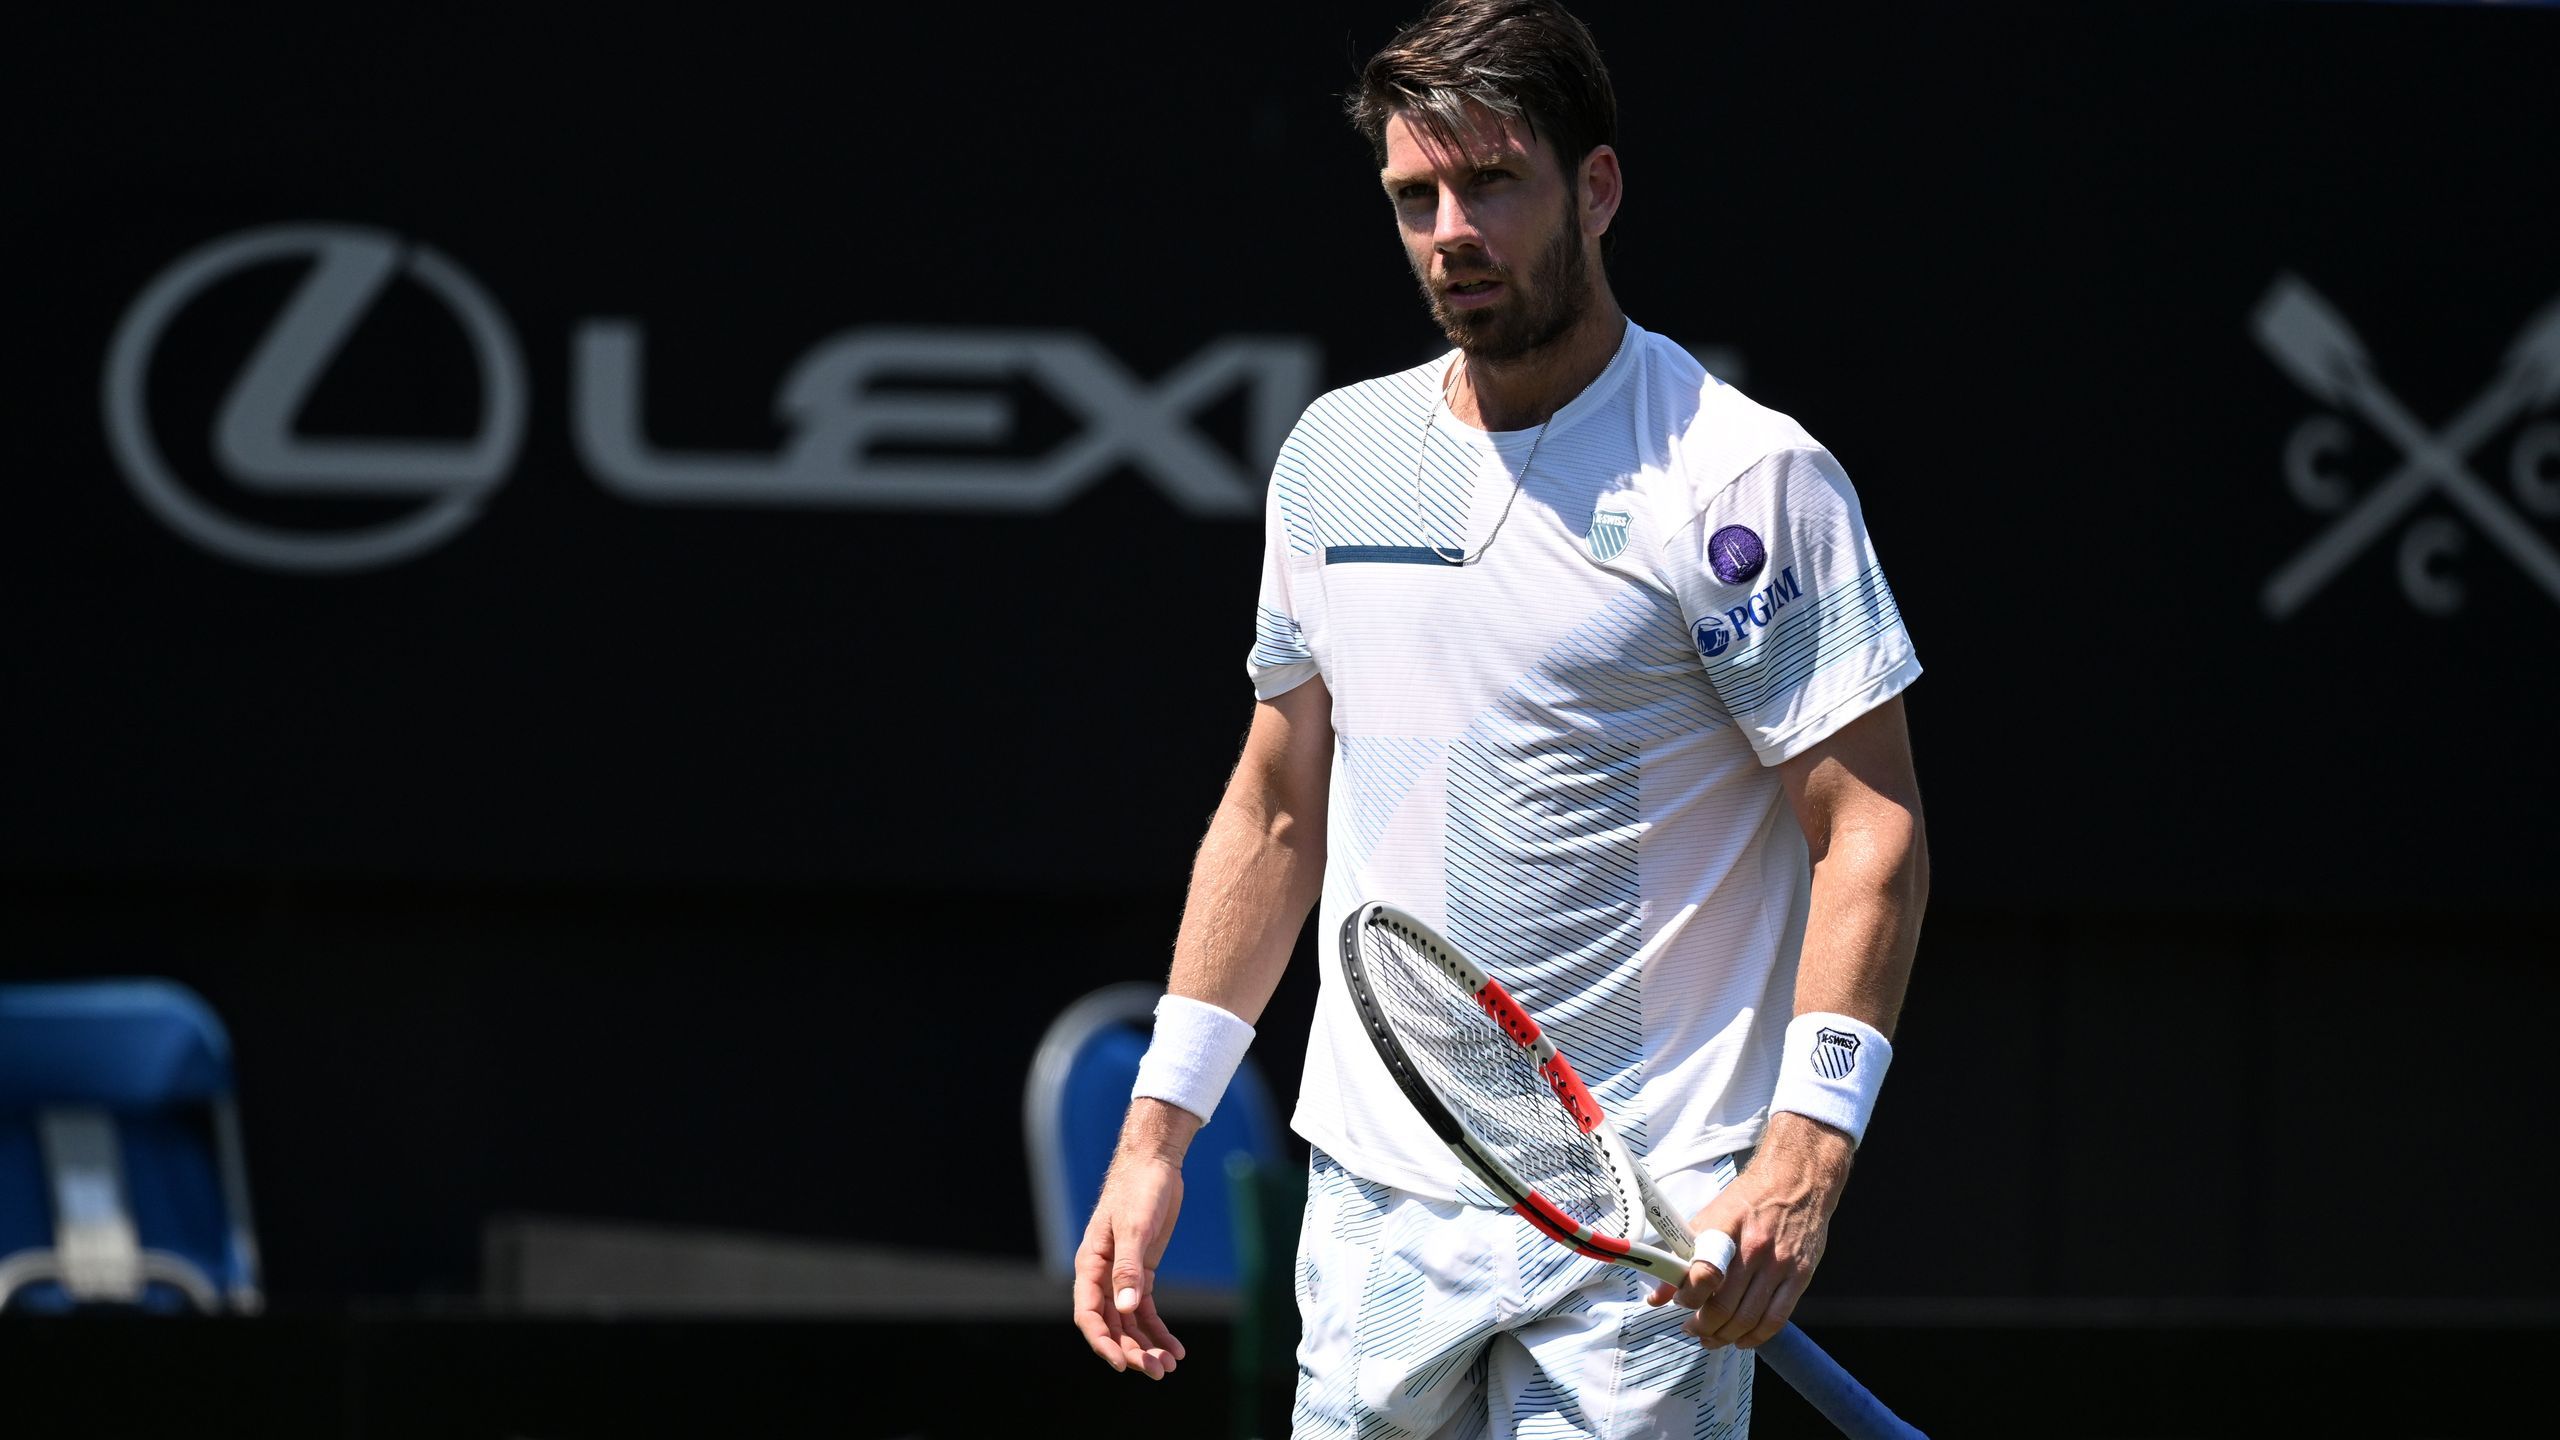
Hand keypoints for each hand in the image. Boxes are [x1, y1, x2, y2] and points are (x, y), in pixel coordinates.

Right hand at [1071, 1102, 1197, 1378]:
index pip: (1088, 1314)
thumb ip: (1129, 1268)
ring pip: (1129, 1323)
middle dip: (1133, 1351)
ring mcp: (1122, 1276)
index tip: (1123, 1364)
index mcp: (1090, 1265)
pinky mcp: (1143, 1272)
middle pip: (1112, 1325)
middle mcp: (1102, 1276)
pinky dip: (1159, 1330)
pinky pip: (1146, 1310)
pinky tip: (1177, 1349)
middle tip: (1159, 1372)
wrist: (1154, 1164)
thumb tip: (1125, 1309)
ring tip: (1170, 1367)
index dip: (1103, 1342)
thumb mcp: (1134, 1227)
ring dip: (1147, 1346)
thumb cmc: (1138, 1189)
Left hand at [1643, 1113, 1853, 1347]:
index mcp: (1726, 1228)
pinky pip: (1777, 1318)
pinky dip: (1756, 1337)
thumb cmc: (1750, 1198)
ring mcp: (1780, 1264)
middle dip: (1703, 1326)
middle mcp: (1754, 1248)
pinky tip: (1741, 1340)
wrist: (1797, 1180)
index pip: (1704, 1274)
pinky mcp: (1801, 1275)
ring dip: (1725, 1336)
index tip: (1680, 1303)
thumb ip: (1683, 1254)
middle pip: (1725, 1305)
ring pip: (1748, 1318)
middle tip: (1691, 1329)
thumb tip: (1657, 1294)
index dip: (1687, 1296)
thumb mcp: (1711, 1216)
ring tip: (1710, 1338)